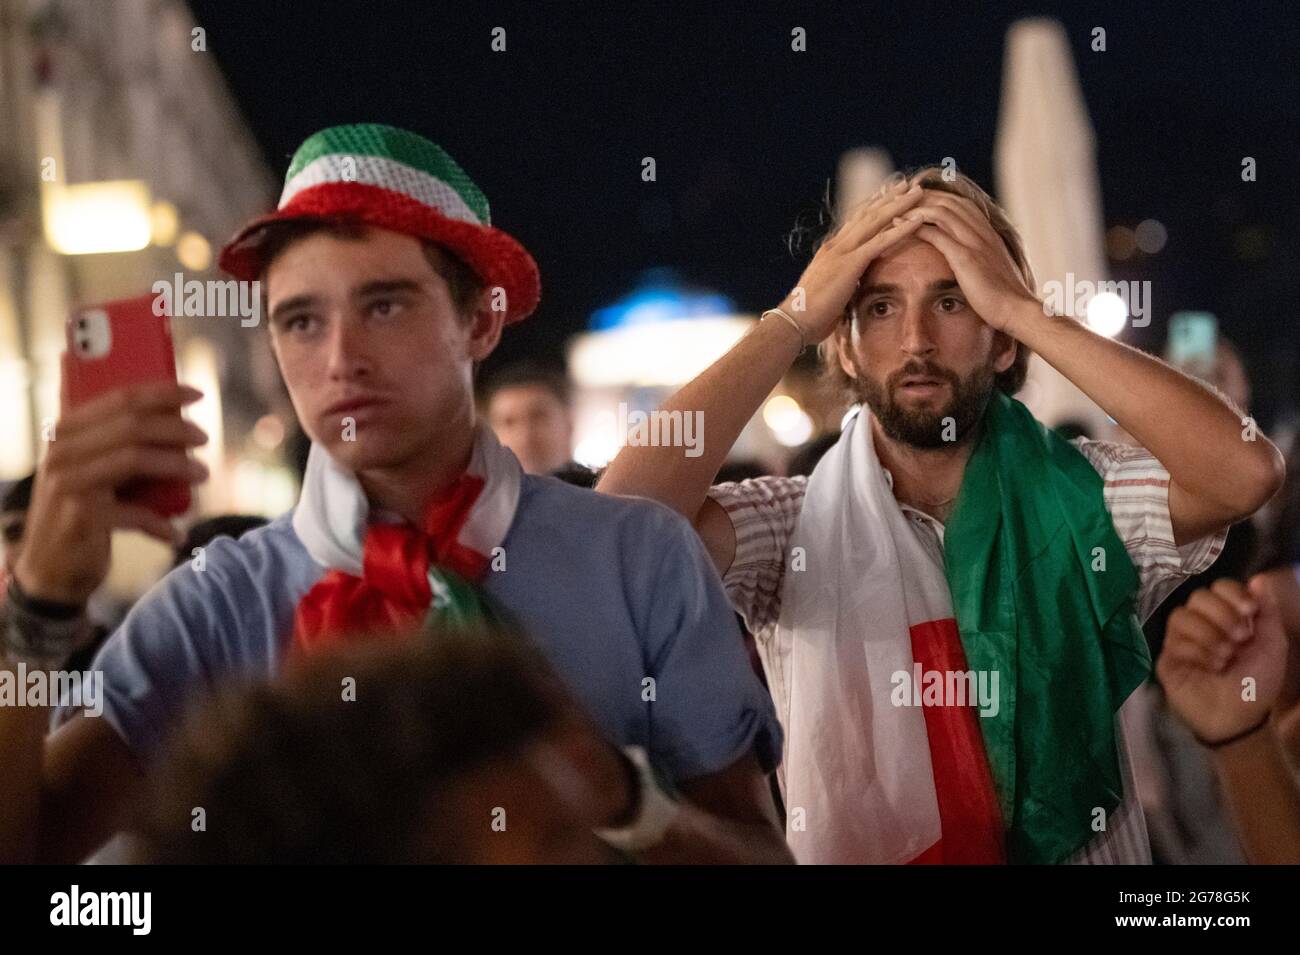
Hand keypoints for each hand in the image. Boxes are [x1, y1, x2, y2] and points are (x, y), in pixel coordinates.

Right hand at [13, 382, 207, 605]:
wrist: (50, 569)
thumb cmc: (84, 512)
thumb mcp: (94, 471)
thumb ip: (117, 445)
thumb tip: (177, 418)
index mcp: (66, 432)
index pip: (119, 399)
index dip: (163, 393)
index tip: (197, 394)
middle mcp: (61, 452)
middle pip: (132, 426)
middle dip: (177, 428)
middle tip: (204, 438)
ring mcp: (68, 484)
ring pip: (136, 459)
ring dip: (178, 466)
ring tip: (203, 474)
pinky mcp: (81, 517)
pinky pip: (135, 512)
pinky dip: (161, 524)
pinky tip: (175, 534)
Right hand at [777, 179, 929, 343]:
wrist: (794, 320)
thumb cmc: (809, 315)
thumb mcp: (829, 292)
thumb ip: (843, 282)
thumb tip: (855, 285)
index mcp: (831, 251)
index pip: (855, 222)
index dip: (873, 207)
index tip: (888, 196)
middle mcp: (836, 245)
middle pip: (867, 214)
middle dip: (888, 197)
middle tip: (907, 184)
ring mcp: (843, 251)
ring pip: (876, 220)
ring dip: (899, 205)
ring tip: (918, 192)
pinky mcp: (851, 263)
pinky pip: (881, 241)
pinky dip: (901, 229)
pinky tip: (918, 221)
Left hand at [900, 190, 1040, 332]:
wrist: (1016, 310)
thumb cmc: (1003, 296)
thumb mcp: (992, 269)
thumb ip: (982, 258)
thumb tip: (970, 260)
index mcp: (988, 233)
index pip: (960, 204)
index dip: (938, 197)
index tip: (917, 198)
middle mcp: (981, 232)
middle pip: (948, 201)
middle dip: (922, 196)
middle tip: (899, 197)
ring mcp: (974, 242)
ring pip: (941, 211)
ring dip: (915, 207)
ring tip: (894, 207)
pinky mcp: (965, 257)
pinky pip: (937, 233)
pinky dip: (915, 226)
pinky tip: (898, 224)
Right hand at [1156, 576, 1286, 744]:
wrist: (1240, 717)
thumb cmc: (1257, 682)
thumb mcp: (1272, 645)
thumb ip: (1268, 611)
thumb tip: (1259, 578)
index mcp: (1228, 616)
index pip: (1220, 587)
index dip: (1233, 594)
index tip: (1251, 611)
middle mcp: (1203, 623)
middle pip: (1199, 596)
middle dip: (1223, 615)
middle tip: (1241, 639)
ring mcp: (1182, 639)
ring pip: (1182, 615)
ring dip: (1209, 635)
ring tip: (1226, 658)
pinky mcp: (1167, 656)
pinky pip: (1174, 640)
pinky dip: (1198, 652)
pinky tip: (1211, 668)